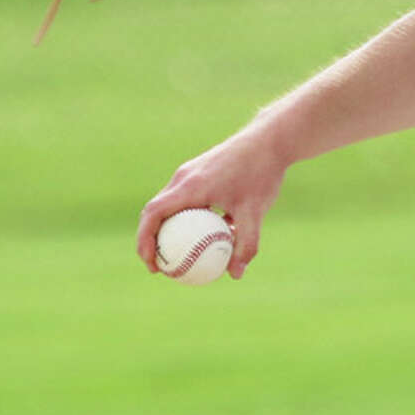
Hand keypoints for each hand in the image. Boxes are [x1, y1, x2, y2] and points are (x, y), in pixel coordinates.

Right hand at [136, 131, 286, 279]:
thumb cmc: (261, 173)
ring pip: (168, 204)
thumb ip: (246, 243)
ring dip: (165, 229)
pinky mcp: (200, 171)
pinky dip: (183, 218)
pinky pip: (183, 199)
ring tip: (176, 256)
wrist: (269, 139)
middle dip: (150, 240)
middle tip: (160, 267)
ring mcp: (190, 172)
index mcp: (189, 186)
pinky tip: (202, 236)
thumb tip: (236, 275)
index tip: (152, 265)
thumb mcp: (256, 211)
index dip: (144, 241)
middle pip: (154, 211)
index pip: (153, 214)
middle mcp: (184, 178)